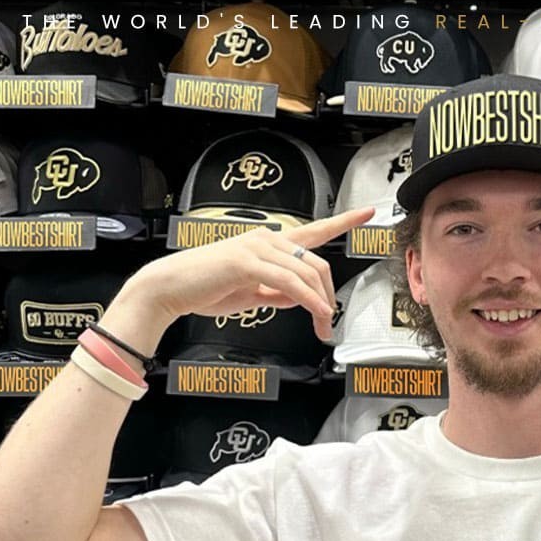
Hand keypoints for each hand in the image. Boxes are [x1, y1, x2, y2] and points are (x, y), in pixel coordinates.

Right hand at [117, 205, 375, 344]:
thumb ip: (278, 293)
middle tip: (328, 324)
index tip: (369, 212)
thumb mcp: (252, 294)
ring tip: (322, 328)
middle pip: (316, 264)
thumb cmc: (208, 290)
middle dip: (328, 296)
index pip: (313, 230)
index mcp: (269, 243)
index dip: (343, 221)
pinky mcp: (247, 262)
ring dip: (321, 305)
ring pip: (307, 274)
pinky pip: (290, 282)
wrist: (171, 289)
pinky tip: (317, 314)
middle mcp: (266, 238)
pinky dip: (309, 300)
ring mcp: (257, 248)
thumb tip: (299, 298)